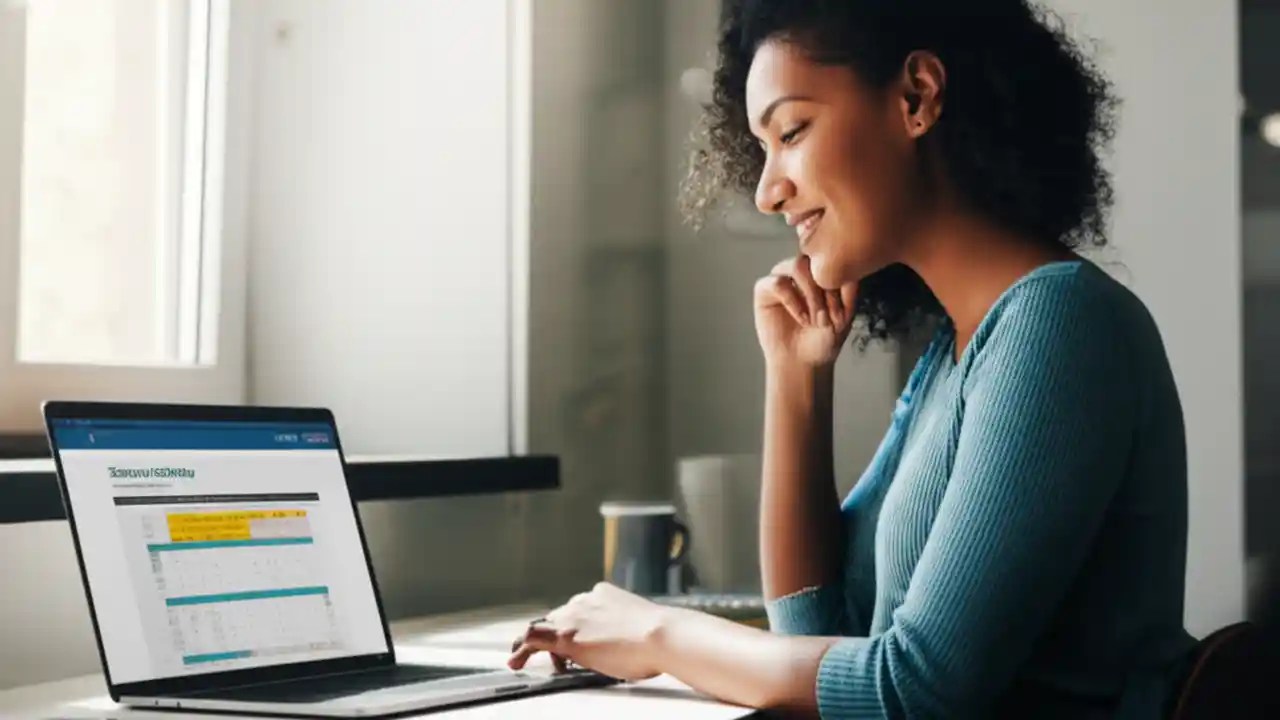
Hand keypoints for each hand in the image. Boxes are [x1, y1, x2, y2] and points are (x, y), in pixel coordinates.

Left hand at [507, 582, 669, 680]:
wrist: (661, 636)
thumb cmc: (661, 637)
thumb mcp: (640, 626)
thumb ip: (628, 630)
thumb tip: (634, 647)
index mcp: (603, 595)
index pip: (577, 609)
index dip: (573, 627)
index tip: (577, 643)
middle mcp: (585, 601)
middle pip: (558, 617)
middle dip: (554, 637)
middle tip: (557, 660)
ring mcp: (574, 617)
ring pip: (542, 626)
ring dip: (532, 644)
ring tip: (520, 658)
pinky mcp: (566, 636)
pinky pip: (532, 638)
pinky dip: (521, 650)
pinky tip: (516, 661)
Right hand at [754, 255, 857, 368]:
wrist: (803, 362)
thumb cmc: (824, 338)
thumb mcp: (845, 315)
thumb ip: (849, 291)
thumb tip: (848, 270)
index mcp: (822, 270)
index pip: (833, 259)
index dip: (839, 283)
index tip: (843, 313)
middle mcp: (802, 269)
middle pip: (814, 259)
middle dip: (825, 288)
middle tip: (828, 317)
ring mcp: (782, 276)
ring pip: (797, 266)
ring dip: (811, 293)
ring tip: (816, 319)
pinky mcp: (764, 289)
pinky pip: (778, 283)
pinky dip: (793, 301)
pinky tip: (802, 319)